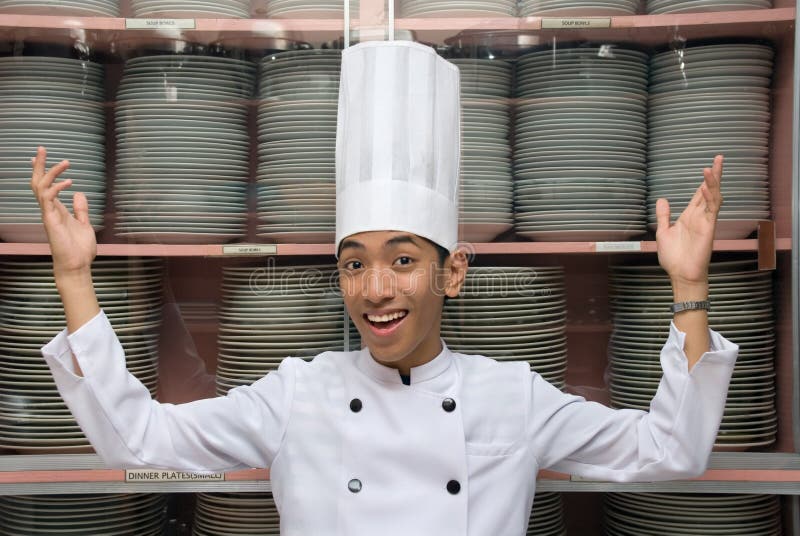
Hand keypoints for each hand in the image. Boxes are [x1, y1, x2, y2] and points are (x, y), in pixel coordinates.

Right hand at [30, 146, 96, 276]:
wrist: (78, 266)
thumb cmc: (79, 249)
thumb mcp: (84, 224)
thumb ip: (81, 209)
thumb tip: (80, 193)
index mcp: (57, 210)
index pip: (45, 186)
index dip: (42, 171)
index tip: (38, 157)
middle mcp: (50, 210)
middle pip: (38, 182)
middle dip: (39, 165)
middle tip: (41, 148)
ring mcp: (49, 215)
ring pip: (41, 187)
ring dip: (51, 172)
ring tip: (64, 162)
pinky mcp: (51, 221)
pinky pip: (49, 200)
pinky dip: (57, 188)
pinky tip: (69, 182)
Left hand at [655, 155, 723, 288]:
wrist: (680, 274)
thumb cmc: (674, 257)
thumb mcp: (663, 232)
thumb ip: (664, 216)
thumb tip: (662, 199)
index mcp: (689, 217)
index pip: (699, 195)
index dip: (703, 181)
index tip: (708, 167)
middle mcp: (699, 217)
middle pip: (709, 191)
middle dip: (714, 175)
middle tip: (719, 157)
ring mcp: (705, 222)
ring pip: (713, 197)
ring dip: (713, 182)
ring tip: (713, 165)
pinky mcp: (708, 229)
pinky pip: (711, 210)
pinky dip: (710, 197)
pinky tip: (707, 186)